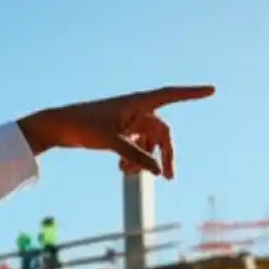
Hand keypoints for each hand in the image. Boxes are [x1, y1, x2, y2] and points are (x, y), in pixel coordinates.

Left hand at [16, 85, 215, 178]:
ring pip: (148, 143)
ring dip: (144, 160)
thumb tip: (156, 172)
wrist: (56, 127)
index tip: (212, 90)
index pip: (170, 95)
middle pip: (162, 132)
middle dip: (165, 154)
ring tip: (127, 175)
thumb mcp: (110, 142)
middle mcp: (134, 110)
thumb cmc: (81, 126)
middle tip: (169, 178)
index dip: (192, 94)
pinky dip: (133, 160)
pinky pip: (136, 147)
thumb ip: (135, 156)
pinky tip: (121, 172)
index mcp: (135, 102)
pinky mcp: (118, 132)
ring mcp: (127, 121)